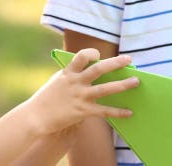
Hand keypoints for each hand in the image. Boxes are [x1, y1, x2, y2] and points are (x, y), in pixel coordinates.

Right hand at [23, 48, 138, 135]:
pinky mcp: (82, 111)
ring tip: (136, 81)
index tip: (99, 54)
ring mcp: (79, 97)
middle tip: (129, 59)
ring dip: (123, 85)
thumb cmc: (47, 98)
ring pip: (105, 89)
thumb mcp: (58, 81)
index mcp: (68, 72)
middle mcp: (75, 82)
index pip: (82, 56)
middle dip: (116, 63)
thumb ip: (73, 75)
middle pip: (99, 69)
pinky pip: (104, 111)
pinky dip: (118, 112)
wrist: (35, 117)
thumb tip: (93, 72)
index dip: (92, 53)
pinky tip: (129, 112)